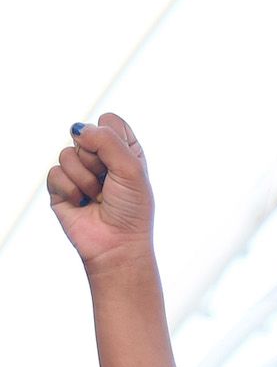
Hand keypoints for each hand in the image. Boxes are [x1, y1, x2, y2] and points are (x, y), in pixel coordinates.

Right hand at [47, 112, 155, 271]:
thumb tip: (78, 129)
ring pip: (67, 153)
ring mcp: (79, 172)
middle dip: (97, 160)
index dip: (111, 136)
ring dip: (85, 178)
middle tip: (108, 183)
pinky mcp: (61, 188)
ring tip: (97, 197)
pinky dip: (71, 190)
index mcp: (123, 152)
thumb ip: (107, 140)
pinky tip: (82, 204)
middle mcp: (100, 159)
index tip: (122, 161)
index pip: (109, 121)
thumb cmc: (130, 210)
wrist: (116, 245)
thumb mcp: (131, 169)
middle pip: (84, 134)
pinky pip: (55, 172)